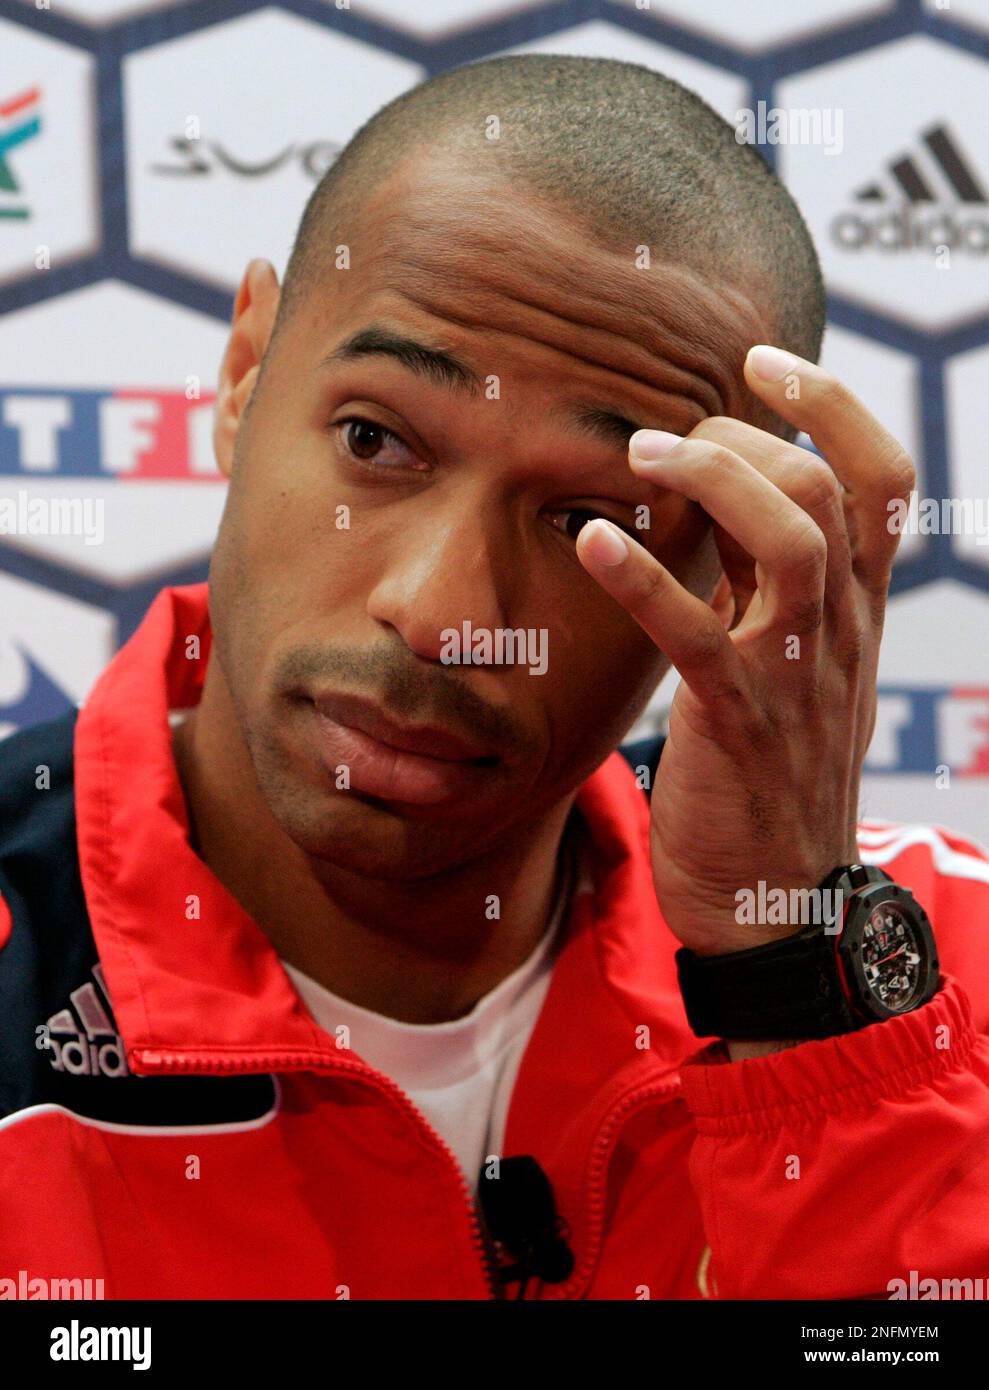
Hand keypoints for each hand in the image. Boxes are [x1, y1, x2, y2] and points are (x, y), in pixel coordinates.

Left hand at [576, 344, 914, 960]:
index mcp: (852, 613)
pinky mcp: (739, 723)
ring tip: (640, 456)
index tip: (762, 363)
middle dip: (747, 436)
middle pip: (830, 491)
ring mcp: (796, 677)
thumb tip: (709, 507)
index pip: (878, 481)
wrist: (777, 904)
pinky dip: (646, 578)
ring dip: (714, 481)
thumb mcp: (783, 668)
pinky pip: (698, 636)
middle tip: (668, 432)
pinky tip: (594, 538)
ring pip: (793, 542)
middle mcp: (839, 633)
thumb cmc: (767, 778)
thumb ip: (760, 589)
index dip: (830, 406)